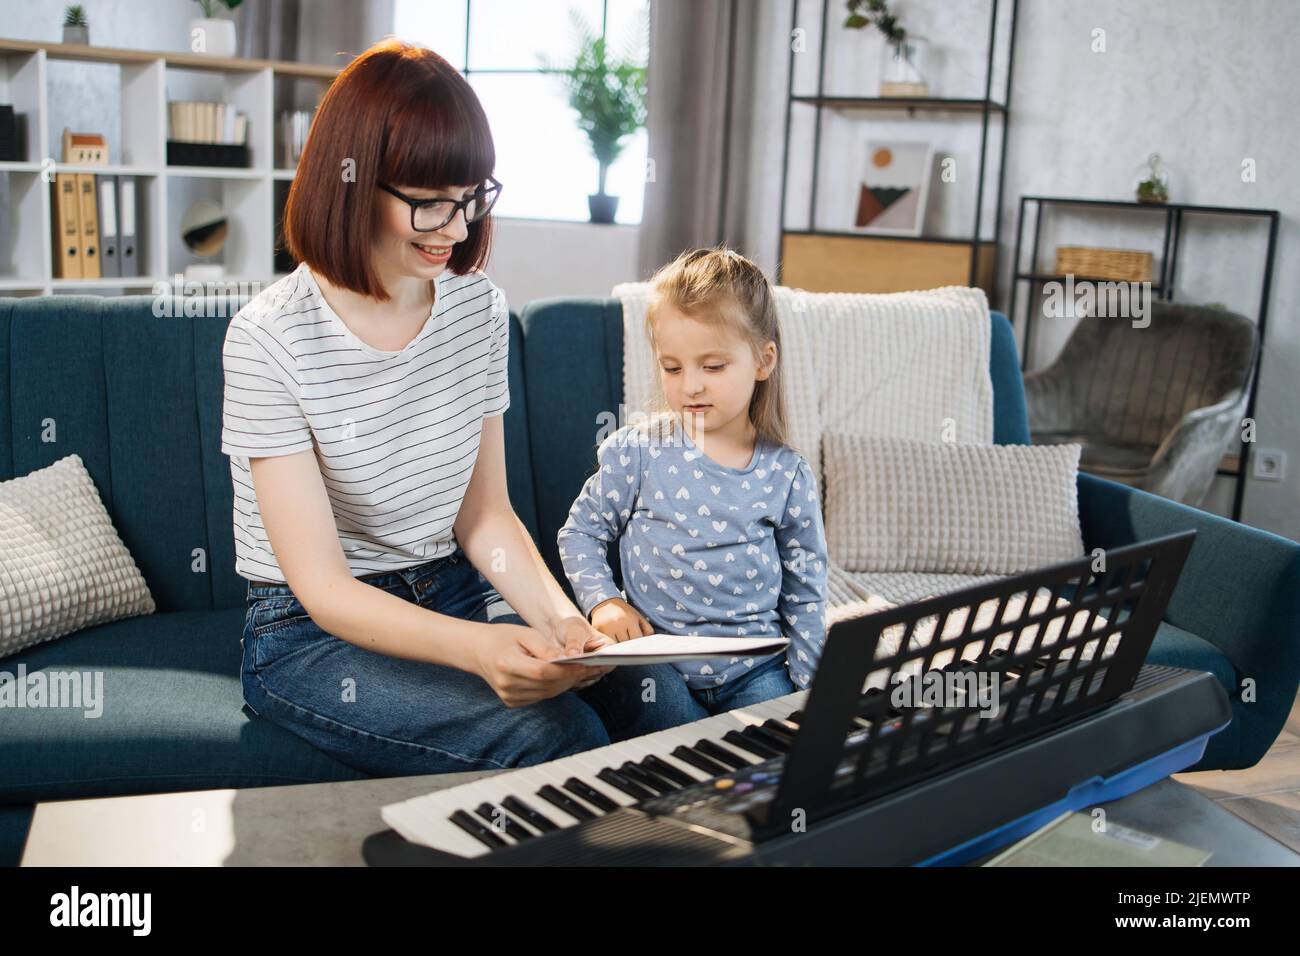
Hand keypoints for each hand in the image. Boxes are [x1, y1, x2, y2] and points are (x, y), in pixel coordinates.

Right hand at [472, 624, 611, 706]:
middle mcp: (506, 685)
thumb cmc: (503, 637)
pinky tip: (567, 678)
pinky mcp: (512, 702)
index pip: (542, 672)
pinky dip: (555, 688)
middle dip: (572, 677)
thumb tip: (568, 659)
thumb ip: (546, 647)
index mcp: (506, 664)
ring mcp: (508, 697)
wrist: (479, 651)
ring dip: (567, 684)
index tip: (585, 664)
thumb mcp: (525, 634)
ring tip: (585, 673)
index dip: (566, 670)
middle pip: (547, 685)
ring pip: (547, 693)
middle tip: (593, 668)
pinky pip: (540, 696)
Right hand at [590, 597, 653, 642]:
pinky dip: (610, 646)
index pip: (637, 638)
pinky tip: (612, 644)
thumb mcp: (638, 617)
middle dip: (628, 646)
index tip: (637, 645)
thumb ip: (647, 629)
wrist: (605, 603)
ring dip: (619, 648)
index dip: (638, 644)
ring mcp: (607, 627)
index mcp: (630, 619)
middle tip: (629, 646)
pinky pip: (606, 643)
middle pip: (626, 643)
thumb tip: (649, 642)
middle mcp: (618, 623)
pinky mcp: (598, 630)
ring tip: (620, 645)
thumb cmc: (624, 612)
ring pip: (616, 646)